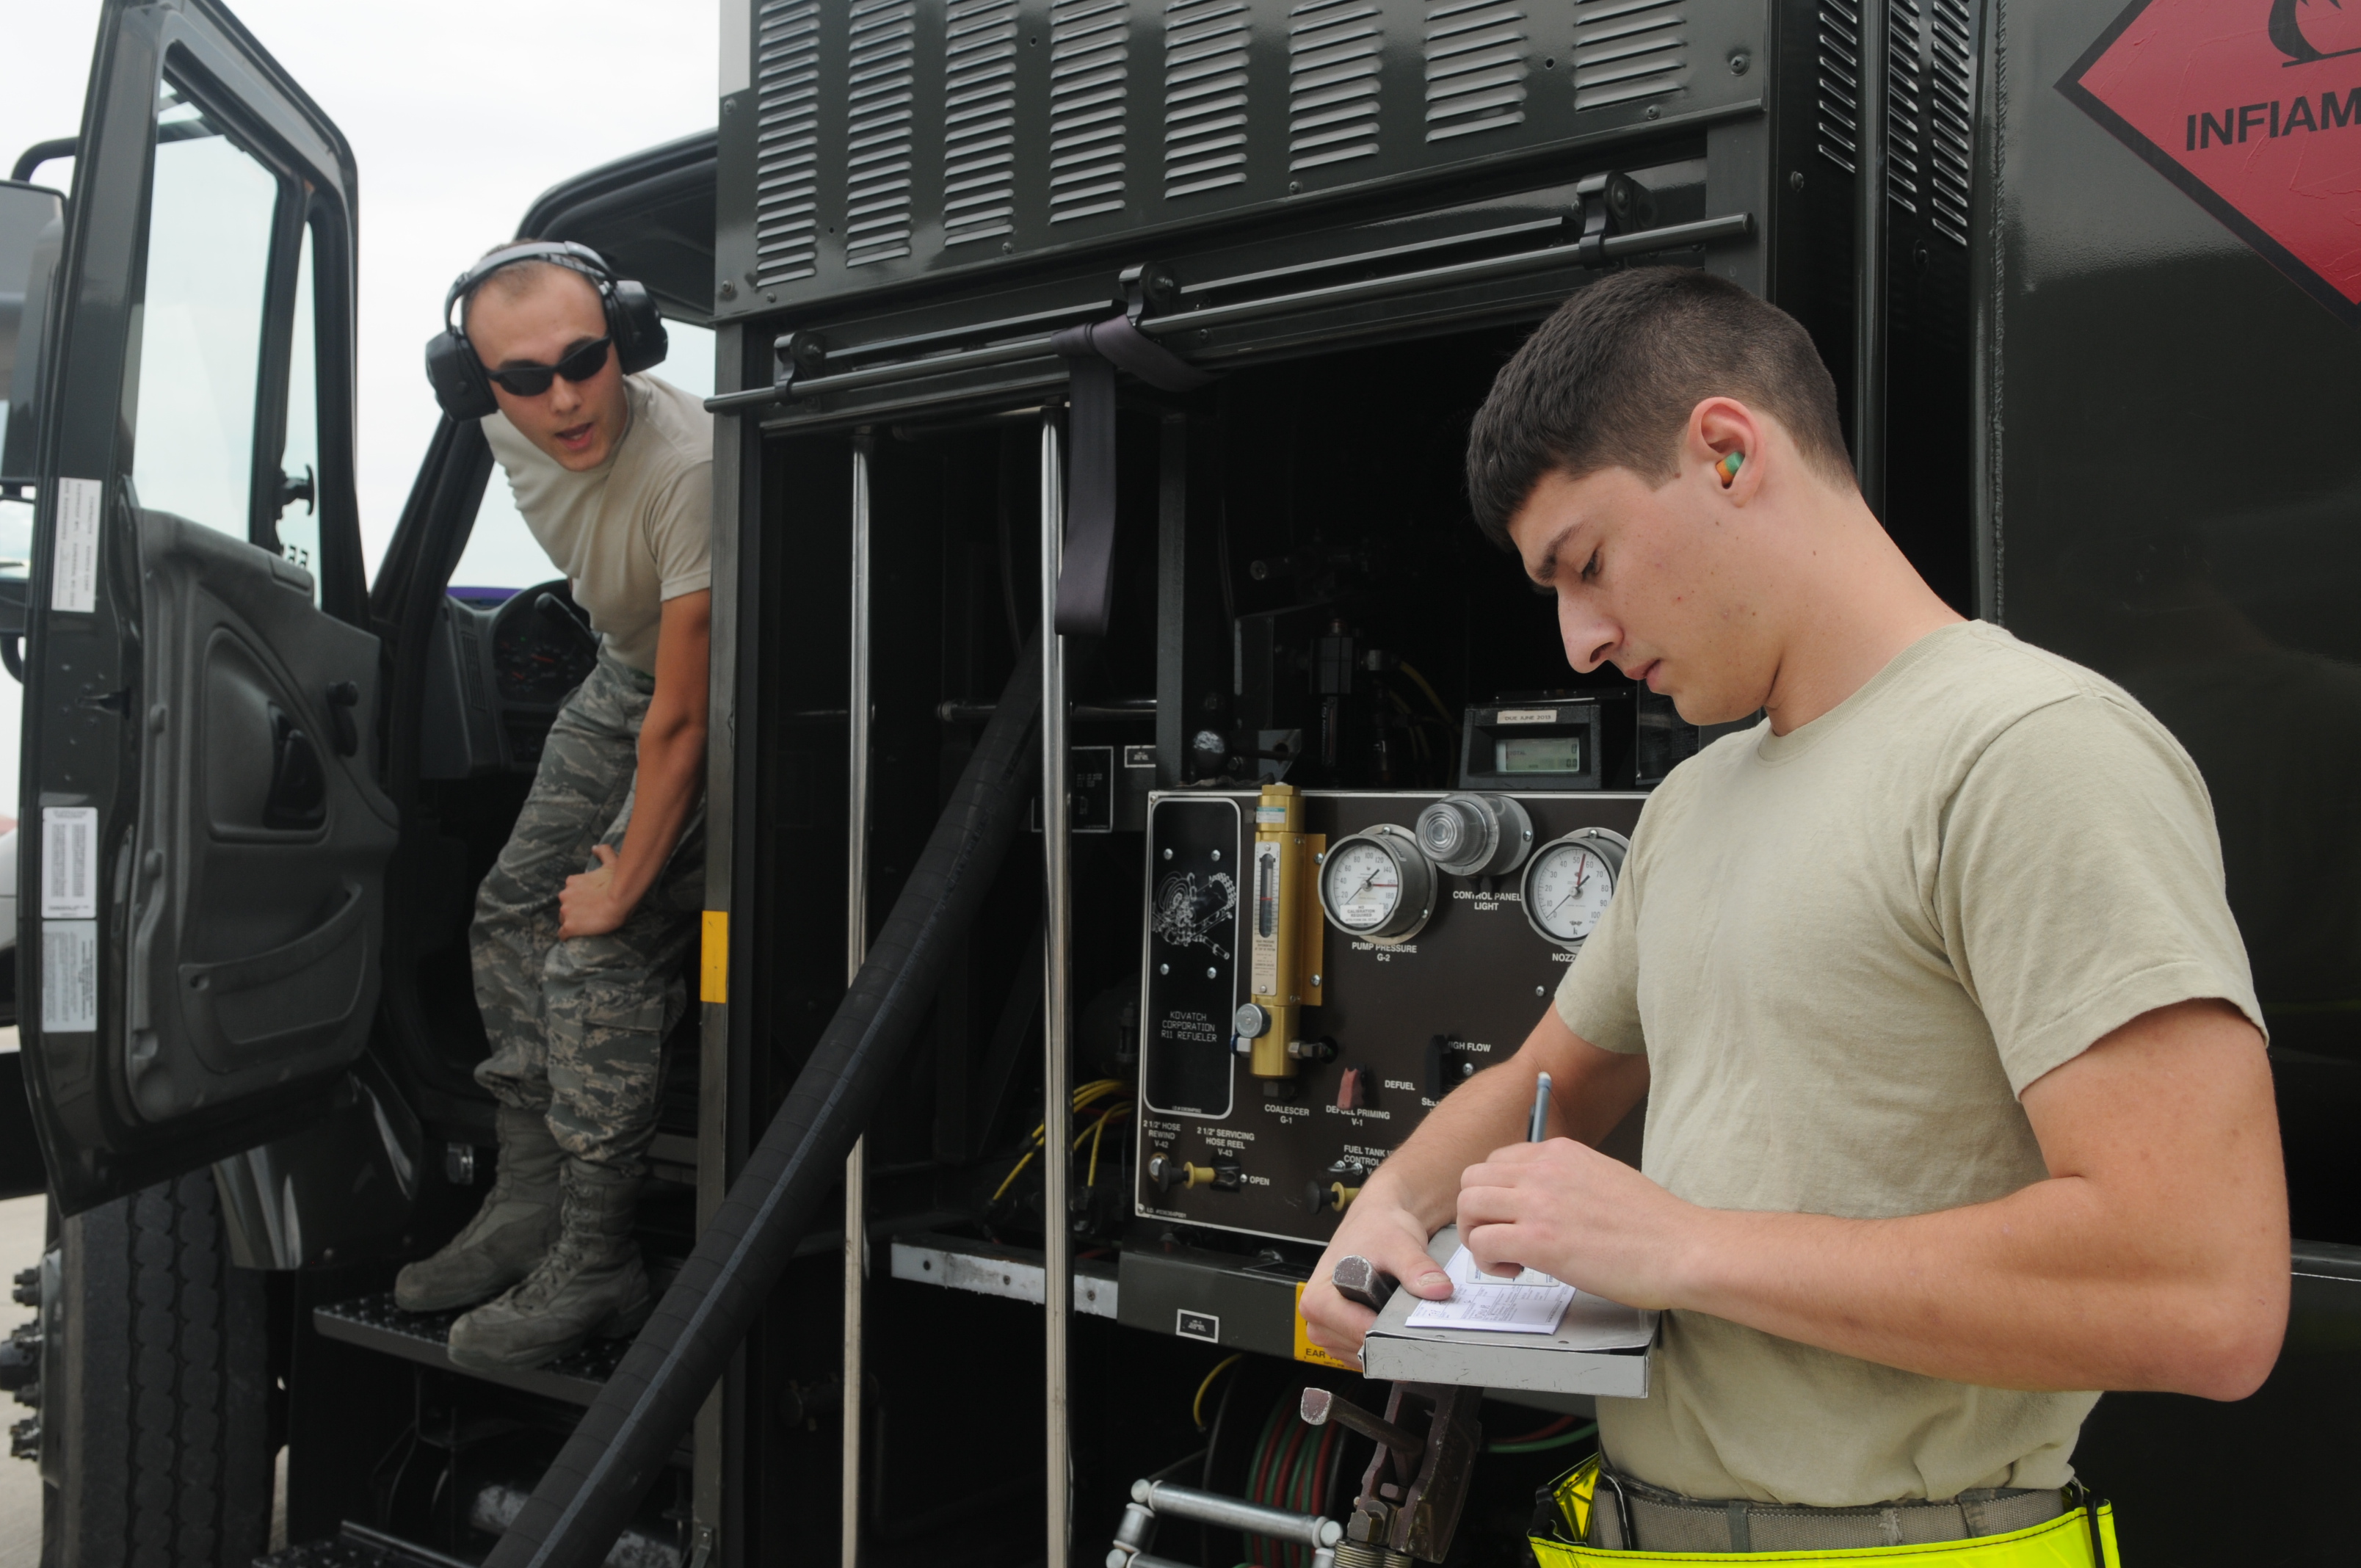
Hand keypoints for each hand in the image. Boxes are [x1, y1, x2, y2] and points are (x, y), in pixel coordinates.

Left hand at [558, 845, 632, 938]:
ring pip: (564, 920)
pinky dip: (567, 936)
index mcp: (572, 882)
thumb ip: (603, 852)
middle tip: (590, 915)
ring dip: (573, 923)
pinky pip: (563, 934)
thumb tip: (595, 847)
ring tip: (587, 926)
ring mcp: (566, 911)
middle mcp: (565, 895)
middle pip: (565, 907)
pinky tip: (574, 937)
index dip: (579, 900)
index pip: (570, 894)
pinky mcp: (569, 926)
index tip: (589, 903)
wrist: (619, 899)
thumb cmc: (616, 881)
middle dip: (575, 911)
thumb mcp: (611, 861)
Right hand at [1300, 1183, 1454, 1360]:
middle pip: (1361, 1348)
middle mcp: (1317, 1318)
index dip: (1389, 1329)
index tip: (1410, 1323)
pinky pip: (1366, 1355)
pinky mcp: (1342, 1338)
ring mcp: (1329, 1331)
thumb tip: (1437, 1289)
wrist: (1377, 1224)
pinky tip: (1390, 1319)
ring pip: (1365, 1355)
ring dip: (1386, 1339)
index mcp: (1319, 1298)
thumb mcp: (1399, 1245)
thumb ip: (1417, 1268)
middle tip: (1407, 1313)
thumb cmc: (1376, 1232)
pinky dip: (1383, 1342)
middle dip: (1390, 1335)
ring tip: (1396, 1311)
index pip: (1357, 1332)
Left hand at [1457, 1138, 1704, 1309]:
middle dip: (1477, 1213)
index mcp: (1560, 1153)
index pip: (1497, 1161)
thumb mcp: (1605, 1179)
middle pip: (1472, 1179)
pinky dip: (1487, 1262)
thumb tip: (1546, 1201)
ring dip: (1476, 1236)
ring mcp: (1539, 1202)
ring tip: (1505, 1258)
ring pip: (1468, 1206)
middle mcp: (1544, 1169)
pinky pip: (1481, 1243)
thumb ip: (1568, 1182)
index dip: (1496, 1194)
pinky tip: (1514, 1270)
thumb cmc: (1656, 1227)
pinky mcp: (1538, 1240)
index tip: (1511, 1217)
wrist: (1684, 1249)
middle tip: (1499, 1239)